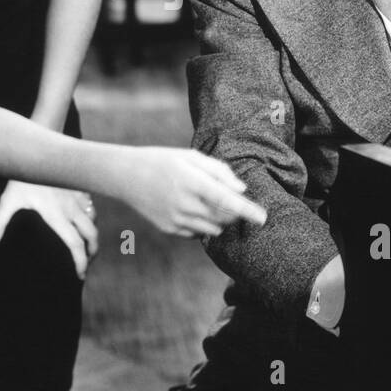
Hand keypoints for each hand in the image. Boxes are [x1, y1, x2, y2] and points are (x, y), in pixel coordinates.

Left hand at [0, 180, 98, 279]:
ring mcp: (78, 196)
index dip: (81, 262)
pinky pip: (91, 206)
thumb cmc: (20, 177)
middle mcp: (71, 207)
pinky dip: (90, 217)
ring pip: (93, 221)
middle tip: (87, 263)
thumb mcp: (7, 201)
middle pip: (91, 235)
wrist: (37, 150)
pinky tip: (83, 221)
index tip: (80, 274)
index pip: (75, 244)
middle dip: (93, 252)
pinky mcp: (80, 187)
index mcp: (56, 215)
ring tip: (86, 244)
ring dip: (91, 235)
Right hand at [112, 147, 267, 237]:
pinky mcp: (170, 229)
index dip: (248, 210)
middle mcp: (184, 204)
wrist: (127, 176)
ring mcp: (176, 219)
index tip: (263, 218)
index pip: (227, 200)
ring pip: (212, 229)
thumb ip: (219, 171)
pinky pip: (197, 233)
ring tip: (211, 203)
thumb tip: (241, 190)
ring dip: (221, 221)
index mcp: (192, 182)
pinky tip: (194, 210)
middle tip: (231, 200)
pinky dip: (204, 225)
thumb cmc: (164, 161)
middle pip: (223, 218)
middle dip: (235, 213)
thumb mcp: (191, 157)